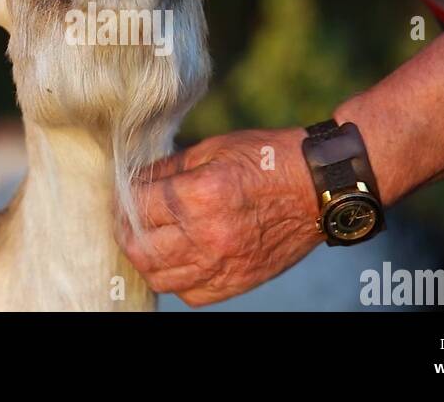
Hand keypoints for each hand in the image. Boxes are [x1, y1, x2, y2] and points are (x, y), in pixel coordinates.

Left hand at [117, 128, 322, 306]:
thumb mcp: (214, 149)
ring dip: (147, 259)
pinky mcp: (237, 282)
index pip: (138, 204)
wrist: (318, 188)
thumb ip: (170, 168)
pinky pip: (190, 294)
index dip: (124, 196)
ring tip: (150, 240)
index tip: (125, 191)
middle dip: (127, 231)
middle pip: (140, 248)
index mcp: (200, 195)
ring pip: (160, 277)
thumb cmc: (267, 160)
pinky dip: (177, 279)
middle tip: (129, 219)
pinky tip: (179, 259)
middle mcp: (208, 235)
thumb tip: (136, 181)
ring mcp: (223, 265)